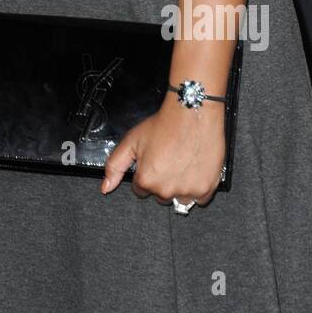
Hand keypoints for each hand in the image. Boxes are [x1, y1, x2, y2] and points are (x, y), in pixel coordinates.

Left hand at [100, 97, 225, 207]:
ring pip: (179, 198)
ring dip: (180, 187)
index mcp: (146, 180)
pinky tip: (194, 169)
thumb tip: (105, 187)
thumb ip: (115, 166)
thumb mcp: (132, 141)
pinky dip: (197, 188)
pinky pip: (199, 198)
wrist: (193, 114)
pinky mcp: (206, 189)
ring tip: (182, 164)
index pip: (140, 189)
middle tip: (168, 160)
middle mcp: (166, 190)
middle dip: (162, 182)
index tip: (153, 162)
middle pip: (160, 195)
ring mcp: (187, 191)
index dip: (146, 174)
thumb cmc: (165, 125)